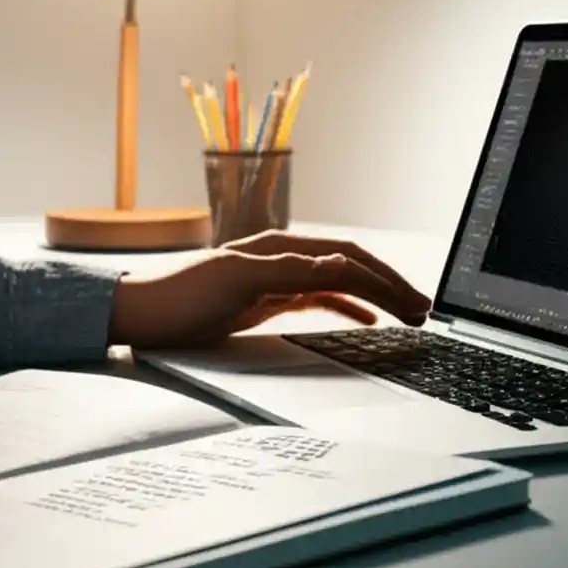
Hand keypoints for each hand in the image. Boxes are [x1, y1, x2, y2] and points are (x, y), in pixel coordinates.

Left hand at [108, 230, 430, 348]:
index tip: (414, 302)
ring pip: (340, 283)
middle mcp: (283, 259)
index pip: (347, 257)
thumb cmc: (181, 295)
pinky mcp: (266, 301)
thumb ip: (291, 271)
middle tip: (425, 310)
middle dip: (391, 286)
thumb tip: (341, 264)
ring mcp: (276, 280)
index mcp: (280, 247)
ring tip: (407, 316)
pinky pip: (320, 300)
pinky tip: (366, 319)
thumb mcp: (237, 280)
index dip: (385, 278)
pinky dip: (348, 307)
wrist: (142, 316)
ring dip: (375, 297)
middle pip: (351, 266)